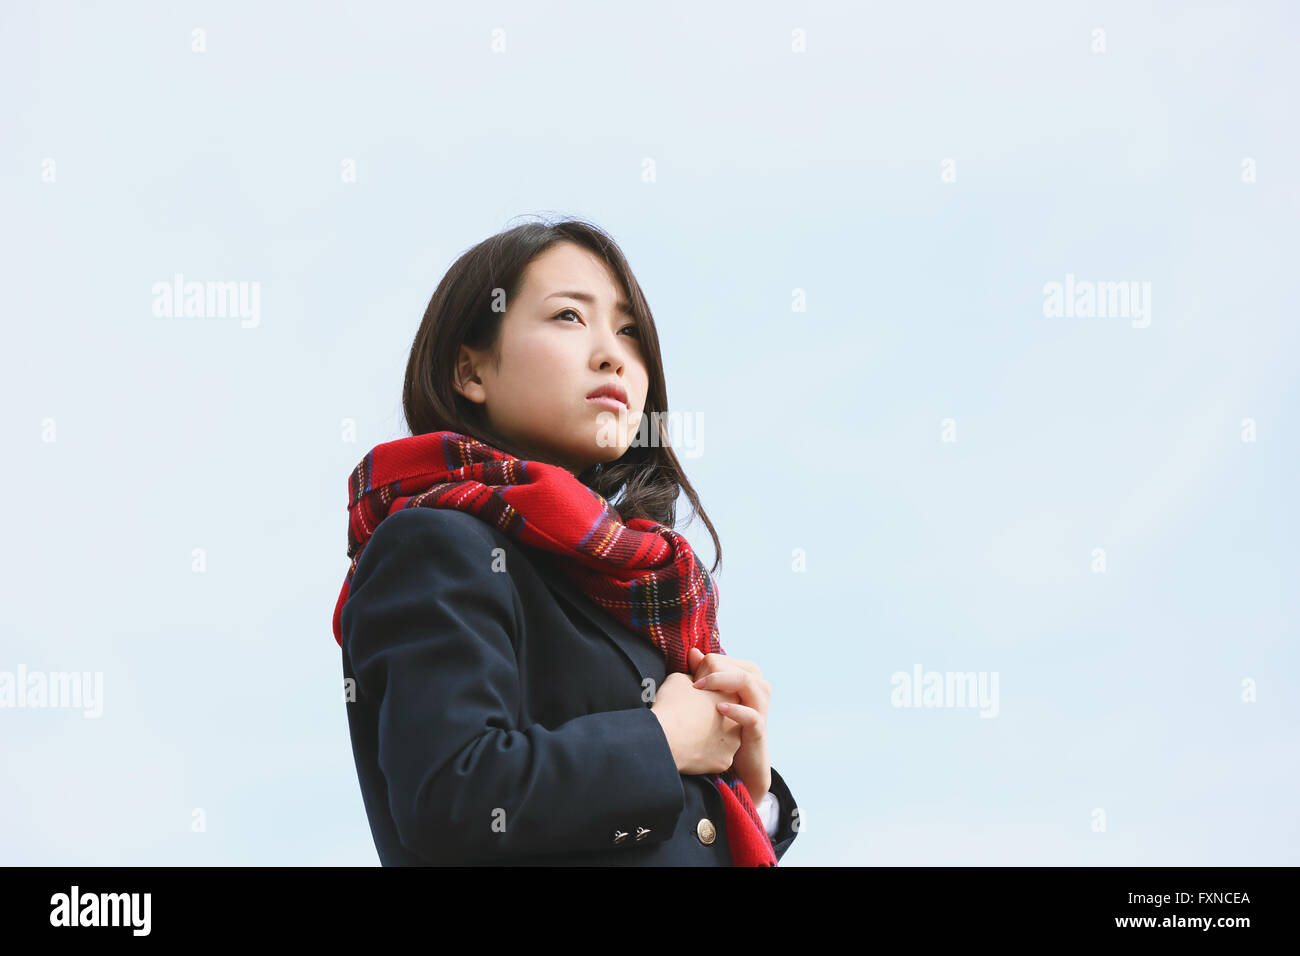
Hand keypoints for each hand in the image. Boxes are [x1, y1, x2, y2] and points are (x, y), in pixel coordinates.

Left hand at [687, 646, 770, 803]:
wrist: (740, 761)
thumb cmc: (722, 724)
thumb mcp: (711, 697)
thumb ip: (703, 674)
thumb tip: (693, 652)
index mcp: (746, 675)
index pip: (721, 659)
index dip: (702, 668)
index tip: (688, 682)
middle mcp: (758, 686)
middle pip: (735, 667)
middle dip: (711, 672)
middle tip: (692, 684)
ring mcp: (761, 706)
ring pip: (747, 681)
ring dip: (721, 681)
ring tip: (699, 688)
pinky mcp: (759, 728)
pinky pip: (751, 715)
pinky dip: (735, 710)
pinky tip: (719, 708)